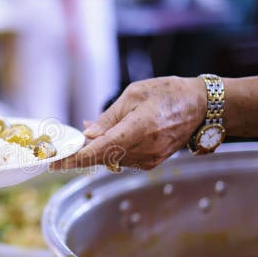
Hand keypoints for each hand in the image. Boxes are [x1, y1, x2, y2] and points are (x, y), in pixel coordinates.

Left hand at [55, 77, 205, 170]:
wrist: (201, 106)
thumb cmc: (168, 93)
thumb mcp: (134, 95)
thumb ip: (109, 118)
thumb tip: (88, 135)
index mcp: (138, 128)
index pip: (100, 150)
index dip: (75, 158)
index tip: (56, 163)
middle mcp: (144, 148)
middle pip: (102, 158)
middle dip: (81, 155)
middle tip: (61, 152)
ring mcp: (149, 158)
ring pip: (112, 159)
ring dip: (96, 151)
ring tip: (87, 137)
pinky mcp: (152, 162)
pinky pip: (124, 159)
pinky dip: (111, 151)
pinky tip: (106, 139)